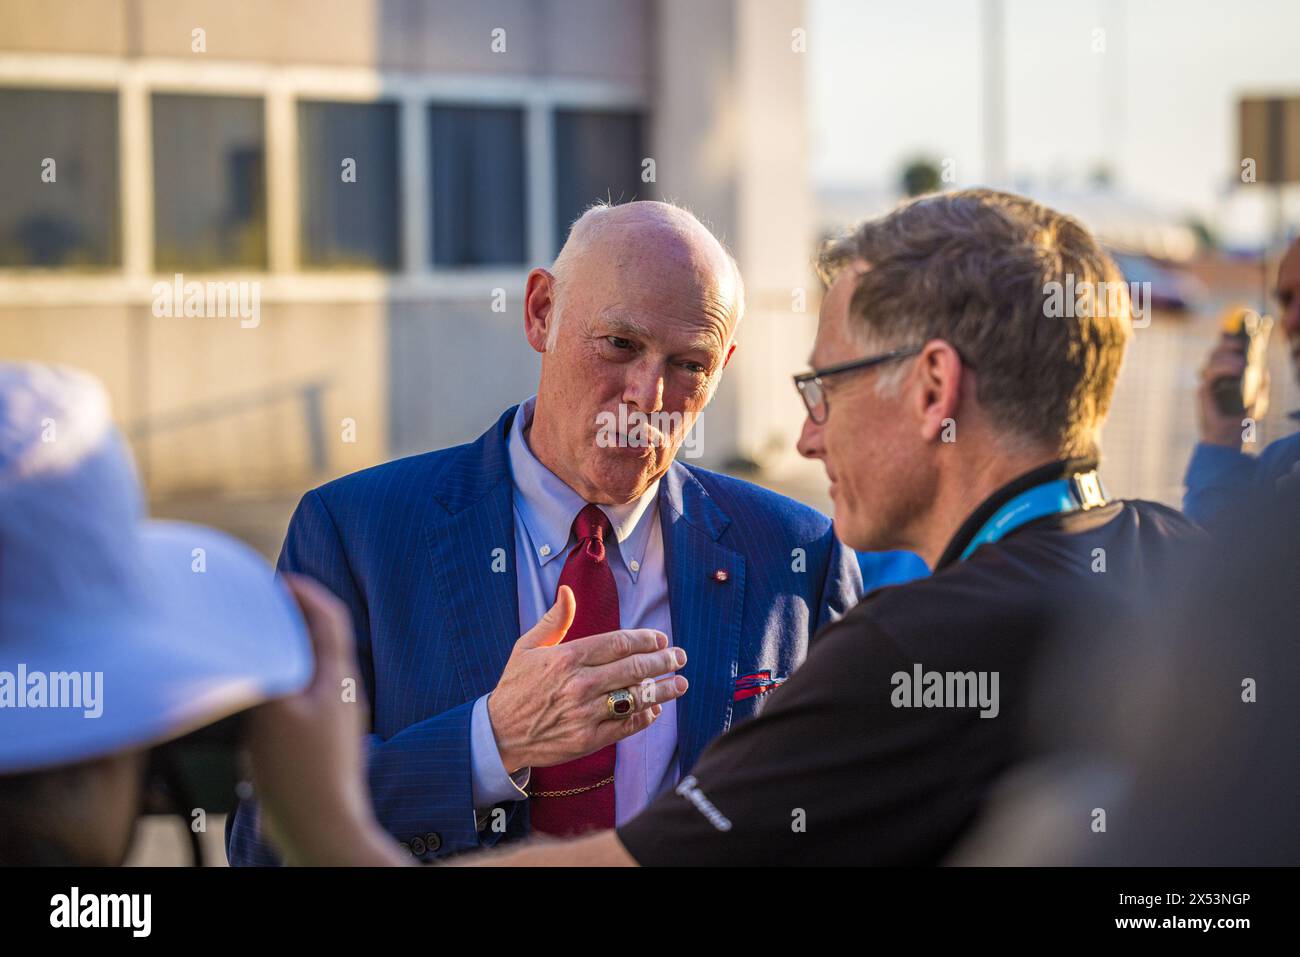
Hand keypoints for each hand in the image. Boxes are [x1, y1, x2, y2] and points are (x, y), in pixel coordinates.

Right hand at [245, 574, 406, 865]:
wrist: (321, 830)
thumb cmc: (300, 774)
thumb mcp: (274, 714)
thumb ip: (262, 671)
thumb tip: (247, 641)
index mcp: (338, 677)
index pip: (329, 616)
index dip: (306, 591)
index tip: (279, 578)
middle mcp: (341, 692)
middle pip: (319, 638)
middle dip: (290, 616)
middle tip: (256, 604)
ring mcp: (332, 717)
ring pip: (307, 667)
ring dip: (281, 648)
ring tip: (250, 641)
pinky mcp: (317, 741)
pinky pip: (297, 696)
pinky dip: (277, 681)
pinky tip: (254, 695)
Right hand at [487, 585, 688, 771]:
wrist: (499, 733)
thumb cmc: (515, 686)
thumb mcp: (527, 647)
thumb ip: (554, 620)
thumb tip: (568, 591)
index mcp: (567, 658)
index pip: (618, 643)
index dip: (645, 640)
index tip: (660, 639)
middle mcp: (579, 684)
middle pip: (634, 669)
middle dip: (662, 661)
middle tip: (679, 657)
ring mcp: (585, 713)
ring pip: (635, 698)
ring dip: (662, 690)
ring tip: (679, 684)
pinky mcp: (588, 739)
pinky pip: (626, 726)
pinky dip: (645, 717)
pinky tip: (655, 710)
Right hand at [1197, 335, 1263, 448]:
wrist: (1231, 434)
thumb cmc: (1245, 413)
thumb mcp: (1259, 390)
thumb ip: (1258, 374)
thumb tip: (1257, 359)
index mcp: (1232, 368)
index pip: (1229, 345)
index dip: (1232, 332)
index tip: (1242, 321)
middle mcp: (1219, 371)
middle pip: (1220, 347)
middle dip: (1229, 341)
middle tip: (1240, 343)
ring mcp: (1210, 379)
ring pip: (1213, 357)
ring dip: (1228, 357)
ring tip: (1243, 365)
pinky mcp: (1204, 389)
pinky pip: (1210, 373)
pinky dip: (1223, 369)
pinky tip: (1236, 371)